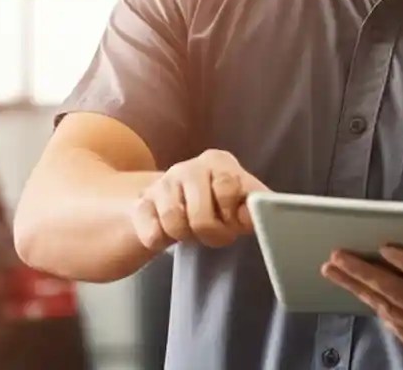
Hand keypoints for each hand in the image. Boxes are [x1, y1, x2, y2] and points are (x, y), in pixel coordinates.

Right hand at [131, 149, 268, 251]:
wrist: (177, 202)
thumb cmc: (219, 202)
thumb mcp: (242, 200)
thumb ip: (255, 205)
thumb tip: (261, 215)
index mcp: (218, 161)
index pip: (228, 187)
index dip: (232, 214)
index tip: (234, 223)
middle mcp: (187, 168)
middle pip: (200, 215)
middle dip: (211, 233)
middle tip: (215, 235)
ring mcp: (161, 185)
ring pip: (174, 224)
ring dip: (187, 237)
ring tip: (193, 232)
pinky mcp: (141, 204)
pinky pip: (151, 234)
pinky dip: (162, 241)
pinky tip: (169, 233)